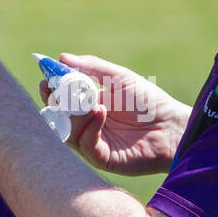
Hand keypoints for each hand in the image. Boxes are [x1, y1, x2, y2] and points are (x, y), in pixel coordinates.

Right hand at [39, 54, 190, 175]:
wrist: (172, 126)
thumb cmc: (149, 102)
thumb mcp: (119, 78)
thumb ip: (92, 68)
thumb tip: (62, 57)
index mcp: (89, 105)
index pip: (62, 99)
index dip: (52, 89)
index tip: (45, 77)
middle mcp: (87, 125)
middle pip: (59, 117)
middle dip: (53, 103)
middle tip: (52, 90)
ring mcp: (93, 143)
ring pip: (68, 131)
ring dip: (74, 114)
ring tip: (89, 101)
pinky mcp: (102, 158)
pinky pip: (86, 145)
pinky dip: (89, 128)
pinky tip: (100, 112)